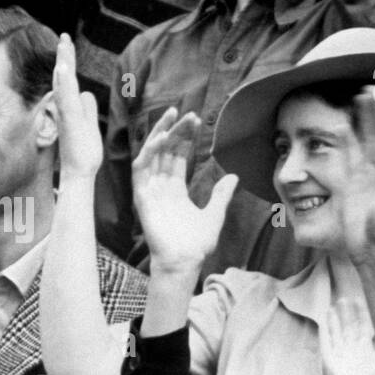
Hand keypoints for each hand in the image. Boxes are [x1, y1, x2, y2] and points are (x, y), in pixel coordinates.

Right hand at [51, 34, 100, 179]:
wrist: (79, 172)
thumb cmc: (83, 152)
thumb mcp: (89, 124)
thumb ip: (88, 107)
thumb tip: (87, 93)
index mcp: (71, 106)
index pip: (70, 78)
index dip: (68, 60)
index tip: (67, 41)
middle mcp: (65, 108)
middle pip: (64, 76)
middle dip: (65, 55)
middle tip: (64, 35)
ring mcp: (66, 114)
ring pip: (63, 84)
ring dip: (63, 64)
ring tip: (63, 45)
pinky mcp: (69, 122)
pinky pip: (65, 99)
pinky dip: (63, 84)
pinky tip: (62, 70)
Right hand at [132, 108, 236, 276]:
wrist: (184, 261)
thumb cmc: (196, 244)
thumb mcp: (214, 215)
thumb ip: (221, 196)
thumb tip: (233, 177)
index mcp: (175, 189)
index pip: (177, 156)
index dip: (186, 138)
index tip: (197, 122)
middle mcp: (160, 186)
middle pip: (165, 150)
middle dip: (175, 130)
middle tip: (187, 113)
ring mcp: (150, 190)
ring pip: (151, 154)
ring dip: (160, 133)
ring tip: (172, 114)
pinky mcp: (141, 196)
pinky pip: (141, 168)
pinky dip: (149, 151)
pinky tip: (162, 137)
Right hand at [321, 297, 374, 374]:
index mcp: (365, 347)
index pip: (363, 326)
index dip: (361, 314)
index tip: (360, 300)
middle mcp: (353, 347)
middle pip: (349, 326)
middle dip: (347, 313)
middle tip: (345, 299)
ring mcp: (341, 351)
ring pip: (338, 330)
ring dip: (336, 318)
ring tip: (333, 305)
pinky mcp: (331, 356)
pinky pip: (328, 339)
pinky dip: (327, 328)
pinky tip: (325, 319)